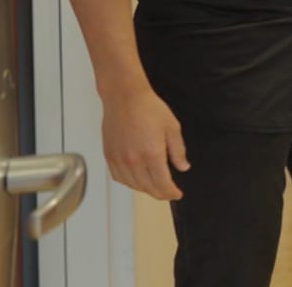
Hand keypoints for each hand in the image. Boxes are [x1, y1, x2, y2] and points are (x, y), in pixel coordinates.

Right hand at [101, 85, 187, 200]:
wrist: (125, 97)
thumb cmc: (149, 108)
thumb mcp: (172, 127)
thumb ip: (178, 151)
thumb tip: (183, 167)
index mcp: (152, 154)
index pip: (162, 183)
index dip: (171, 193)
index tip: (177, 194)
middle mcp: (133, 160)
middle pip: (147, 187)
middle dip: (160, 193)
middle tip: (169, 193)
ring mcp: (119, 159)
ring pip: (133, 185)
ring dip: (145, 189)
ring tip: (155, 187)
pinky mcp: (109, 156)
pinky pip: (119, 177)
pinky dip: (129, 183)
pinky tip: (137, 179)